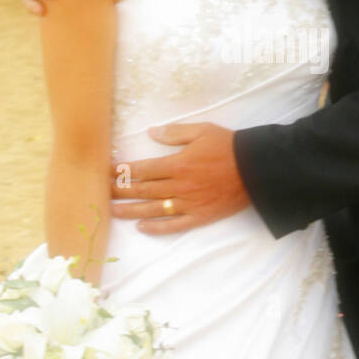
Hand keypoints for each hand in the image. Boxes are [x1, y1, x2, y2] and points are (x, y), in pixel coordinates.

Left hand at [110, 123, 249, 233]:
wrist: (256, 169)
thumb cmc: (229, 146)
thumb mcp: (203, 130)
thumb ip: (175, 133)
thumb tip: (151, 132)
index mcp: (178, 164)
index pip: (142, 169)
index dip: (122, 171)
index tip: (107, 172)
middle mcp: (179, 186)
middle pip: (143, 190)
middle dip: (120, 191)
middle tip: (102, 192)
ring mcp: (189, 203)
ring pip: (153, 209)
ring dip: (131, 211)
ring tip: (113, 211)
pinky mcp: (200, 216)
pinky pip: (174, 225)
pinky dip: (157, 228)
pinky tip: (142, 227)